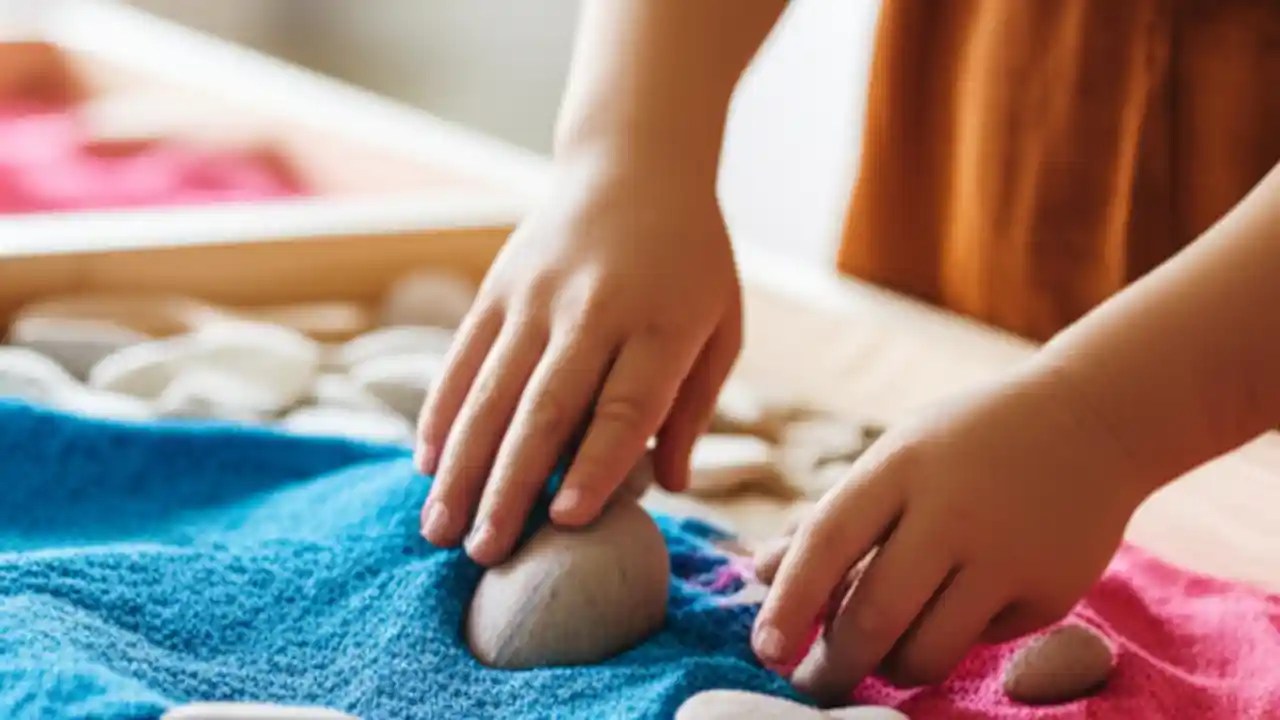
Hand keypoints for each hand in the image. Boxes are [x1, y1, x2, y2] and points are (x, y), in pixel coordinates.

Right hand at [415, 160, 741, 565]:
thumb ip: (693, 405)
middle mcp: (593, 309)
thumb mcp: (720, 324)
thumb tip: (670, 487)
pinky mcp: (498, 287)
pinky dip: (442, 413)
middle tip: (485, 552)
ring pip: (491, 390)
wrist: (634, 162)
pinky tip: (427, 464)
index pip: (625, 404)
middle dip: (511, 485)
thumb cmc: (690, 259)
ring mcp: (536, 295)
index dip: (596, 464)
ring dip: (462, 465)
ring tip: (439, 528)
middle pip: (546, 407)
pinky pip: (463, 358)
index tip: (568, 521)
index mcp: (661, 323)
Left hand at [751, 363, 1149, 702]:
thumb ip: (831, 517)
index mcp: (900, 466)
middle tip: (809, 684)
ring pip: (926, 652)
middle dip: (832, 666)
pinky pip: (980, 644)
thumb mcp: (895, 458)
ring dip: (888, 670)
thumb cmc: (967, 444)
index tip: (763, 649)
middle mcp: (953, 511)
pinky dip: (953, 639)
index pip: (828, 542)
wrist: (1093, 423)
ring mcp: (1007, 556)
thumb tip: (761, 572)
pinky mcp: (1051, 594)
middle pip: (874, 616)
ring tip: (878, 659)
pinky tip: (962, 602)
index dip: (790, 602)